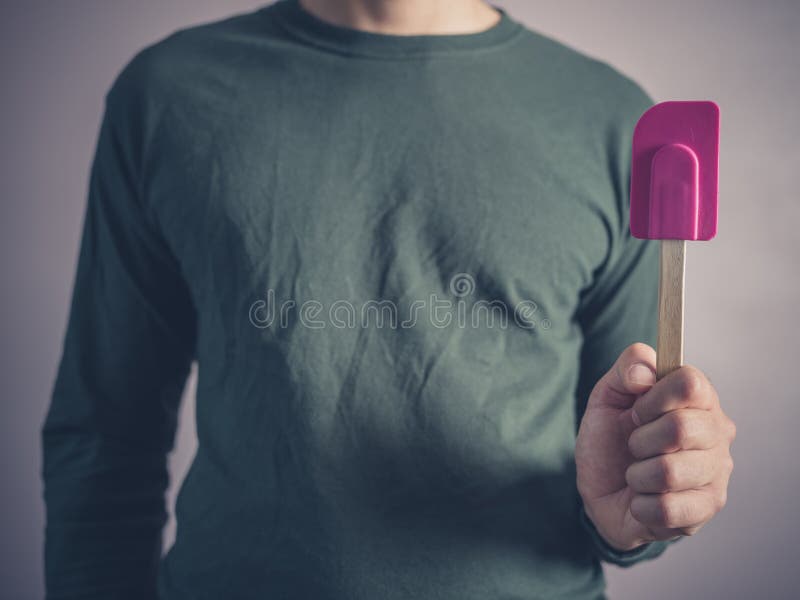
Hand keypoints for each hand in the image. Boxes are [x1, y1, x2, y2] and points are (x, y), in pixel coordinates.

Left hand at [575, 343, 735, 550]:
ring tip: (638, 474)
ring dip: (637, 475)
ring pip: (670, 472)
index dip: (653, 399)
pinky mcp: (707, 509)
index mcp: (698, 398)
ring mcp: (717, 472)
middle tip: (634, 446)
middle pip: (680, 428)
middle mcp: (717, 432)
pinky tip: (643, 499)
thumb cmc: (611, 441)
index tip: (636, 412)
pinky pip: (667, 508)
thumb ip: (626, 369)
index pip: (691, 383)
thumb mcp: (607, 398)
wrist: (603, 492)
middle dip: (639, 440)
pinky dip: (641, 505)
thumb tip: (645, 372)